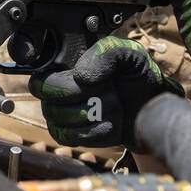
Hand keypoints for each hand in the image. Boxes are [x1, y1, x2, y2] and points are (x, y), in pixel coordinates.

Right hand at [26, 36, 180, 150]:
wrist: (152, 106)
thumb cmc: (136, 76)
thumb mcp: (128, 53)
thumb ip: (105, 52)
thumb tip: (81, 76)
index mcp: (64, 70)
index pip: (39, 82)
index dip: (60, 83)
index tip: (84, 80)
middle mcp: (58, 94)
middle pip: (50, 104)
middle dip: (83, 98)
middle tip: (107, 90)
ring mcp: (63, 118)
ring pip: (62, 122)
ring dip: (95, 114)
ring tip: (113, 105)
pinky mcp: (74, 138)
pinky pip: (74, 137)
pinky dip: (98, 131)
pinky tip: (112, 123)